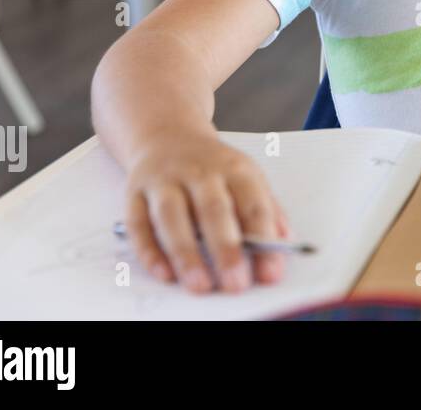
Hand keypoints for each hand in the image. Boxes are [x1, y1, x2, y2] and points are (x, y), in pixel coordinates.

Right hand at [122, 131, 290, 293]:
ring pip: (171, 215)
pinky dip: (149, 251)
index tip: (270, 273)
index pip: (253, 204)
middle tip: (235, 283)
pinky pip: (138, 223)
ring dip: (185, 253)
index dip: (264, 239)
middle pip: (213, 209)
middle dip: (226, 249)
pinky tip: (164, 273)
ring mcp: (164, 179)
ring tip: (199, 284)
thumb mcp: (247, 178)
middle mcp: (199, 171)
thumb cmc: (214, 167)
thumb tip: (285, 243)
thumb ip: (267, 210)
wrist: (168, 136)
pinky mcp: (135, 192)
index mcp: (235, 168)